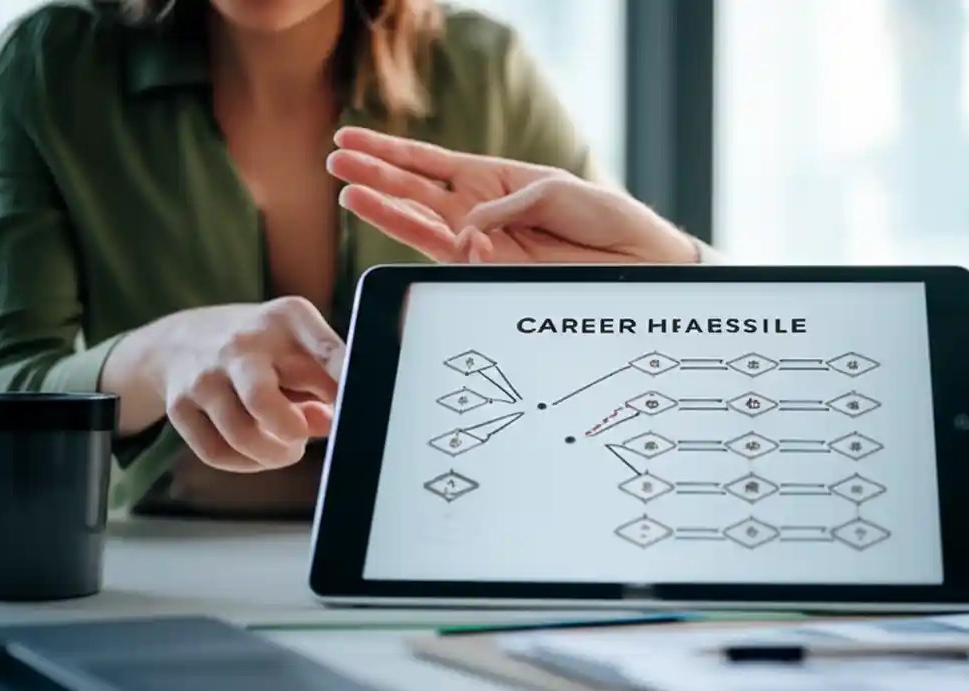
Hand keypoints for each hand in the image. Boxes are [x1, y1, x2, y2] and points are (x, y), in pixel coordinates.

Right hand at [152, 298, 343, 472]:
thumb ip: (325, 383)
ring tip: (285, 448)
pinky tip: (258, 453)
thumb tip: (335, 424)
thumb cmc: (261, 349)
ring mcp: (206, 375)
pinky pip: (217, 452)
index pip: (326, 351)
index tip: (358, 408)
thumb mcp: (299, 346)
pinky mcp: (180, 406)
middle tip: (301, 438)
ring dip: (273, 454)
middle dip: (291, 430)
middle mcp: (243, 343)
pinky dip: (246, 463)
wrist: (180, 340)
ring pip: (241, 434)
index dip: (345, 383)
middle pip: (263, 400)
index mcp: (287, 319)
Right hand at [326, 126, 698, 263]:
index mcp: (490, 180)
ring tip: (349, 192)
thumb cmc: (601, 215)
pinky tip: (461, 236)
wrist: (633, 258)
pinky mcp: (493, 273)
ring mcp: (482, 243)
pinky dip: (455, 246)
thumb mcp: (554, 191)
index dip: (389, 151)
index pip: (428, 163)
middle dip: (374, 175)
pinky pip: (458, 259)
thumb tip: (466, 230)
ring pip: (421, 226)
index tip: (348, 139)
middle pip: (413, 192)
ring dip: (386, 210)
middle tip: (334, 162)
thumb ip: (504, 203)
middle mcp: (478, 211)